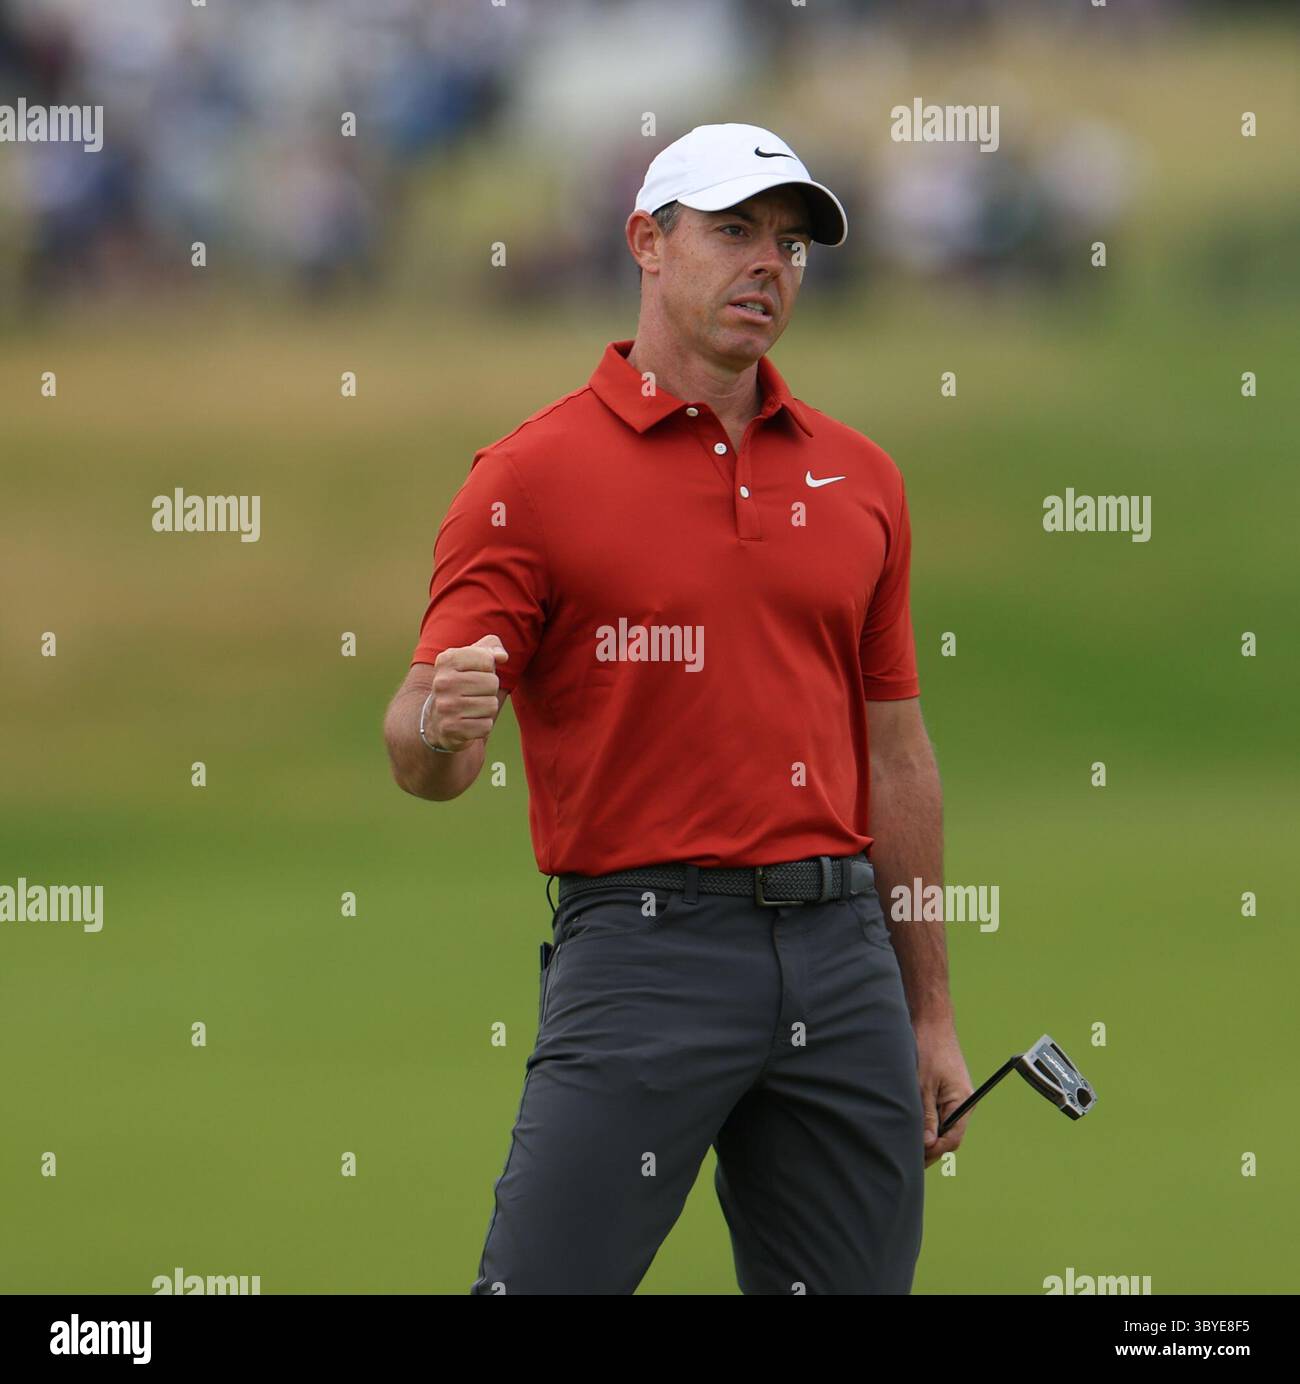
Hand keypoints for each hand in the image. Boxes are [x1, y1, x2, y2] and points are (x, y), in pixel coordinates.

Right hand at [426, 635, 508, 750]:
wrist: (436, 718)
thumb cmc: (462, 682)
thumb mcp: (472, 657)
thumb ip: (491, 646)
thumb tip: (502, 657)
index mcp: (447, 659)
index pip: (487, 659)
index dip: (488, 668)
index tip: (475, 673)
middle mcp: (442, 682)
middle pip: (492, 683)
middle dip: (490, 690)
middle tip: (474, 694)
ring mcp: (445, 706)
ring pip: (491, 705)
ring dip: (487, 709)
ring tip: (471, 708)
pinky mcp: (450, 729)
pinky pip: (486, 726)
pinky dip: (482, 726)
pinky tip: (468, 722)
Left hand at [915, 1019, 972, 1168]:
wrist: (931, 1021)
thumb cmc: (928, 1048)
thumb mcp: (923, 1085)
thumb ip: (926, 1116)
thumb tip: (928, 1145)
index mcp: (963, 1102)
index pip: (952, 1139)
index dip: (934, 1151)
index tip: (916, 1157)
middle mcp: (962, 1103)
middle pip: (947, 1136)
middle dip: (929, 1147)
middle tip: (907, 1157)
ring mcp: (953, 1097)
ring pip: (940, 1126)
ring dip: (925, 1134)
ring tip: (904, 1142)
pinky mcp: (944, 1091)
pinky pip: (936, 1113)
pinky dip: (925, 1121)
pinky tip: (909, 1124)